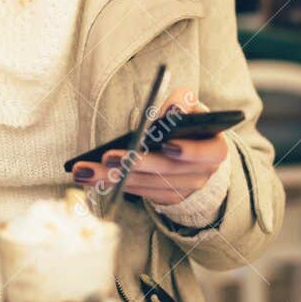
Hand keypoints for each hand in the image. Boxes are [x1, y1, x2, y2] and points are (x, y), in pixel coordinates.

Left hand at [71, 87, 228, 206]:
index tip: (167, 145)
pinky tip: (90, 176)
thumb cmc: (188, 124)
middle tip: (109, 157)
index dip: (189, 151)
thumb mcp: (191, 109)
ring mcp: (184, 190)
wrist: (193, 153)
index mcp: (215, 149)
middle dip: (136, 163)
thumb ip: (183, 103)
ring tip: (85, 169)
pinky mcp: (165, 198)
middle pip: (168, 170)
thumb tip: (173, 110)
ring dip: (113, 178)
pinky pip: (138, 192)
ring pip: (146, 184)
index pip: (208, 153)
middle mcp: (202, 174)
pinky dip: (114, 184)